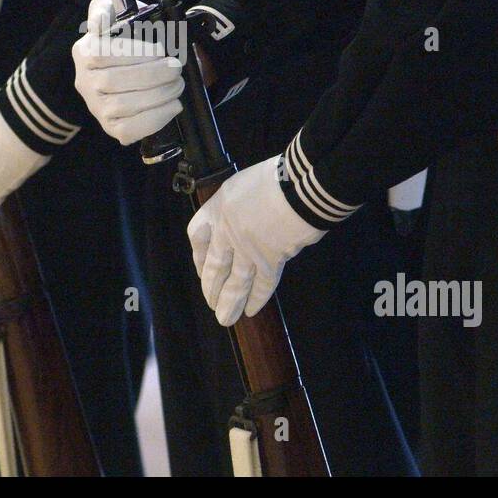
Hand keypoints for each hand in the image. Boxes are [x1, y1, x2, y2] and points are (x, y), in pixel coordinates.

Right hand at [73, 0, 183, 144]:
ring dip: (157, 96)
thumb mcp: (117, 15)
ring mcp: (96, 107)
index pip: (102, 54)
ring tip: (177, 85)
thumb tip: (101, 18)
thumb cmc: (128, 38)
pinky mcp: (110, 126)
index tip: (160, 50)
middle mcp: (85, 82)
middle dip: (152, 75)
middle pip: (112, 82)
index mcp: (84, 52)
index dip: (133, 53)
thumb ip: (105, 9)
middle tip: (176, 68)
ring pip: (122, 107)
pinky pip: (128, 130)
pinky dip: (155, 119)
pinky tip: (172, 106)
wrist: (137, 66)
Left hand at [187, 155, 325, 325]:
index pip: (197, 236)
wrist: (300, 187)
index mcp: (218, 208)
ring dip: (230, 302)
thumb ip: (237, 208)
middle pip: (215, 265)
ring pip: (235, 282)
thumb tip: (243, 226)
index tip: (201, 267)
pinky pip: (262, 284)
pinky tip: (251, 310)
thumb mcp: (244, 186)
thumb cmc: (277, 178)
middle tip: (211, 303)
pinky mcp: (270, 261)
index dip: (198, 255)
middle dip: (212, 287)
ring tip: (225, 319)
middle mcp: (227, 231)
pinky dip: (257, 298)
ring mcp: (247, 248)